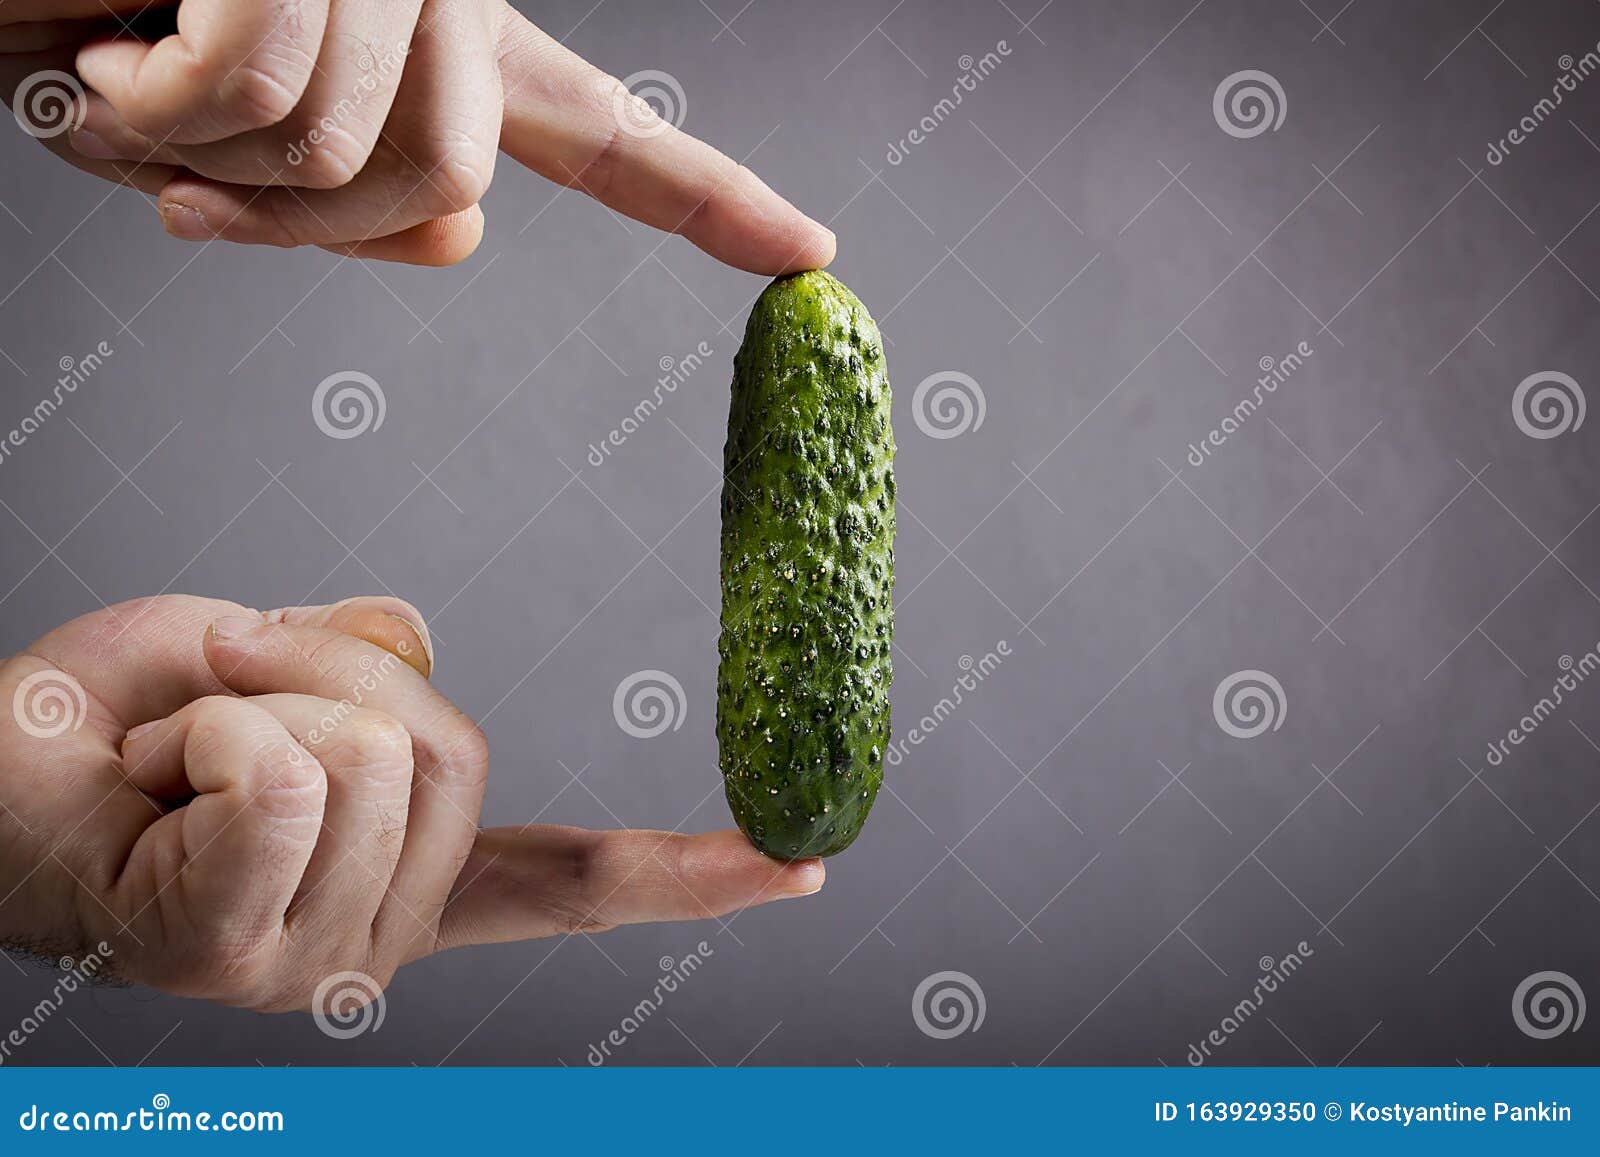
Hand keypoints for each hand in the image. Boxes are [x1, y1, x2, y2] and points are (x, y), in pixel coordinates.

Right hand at [0, 0, 835, 268]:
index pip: (607, 137)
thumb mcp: (219, 158)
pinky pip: (263, 94)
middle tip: (183, 186)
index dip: (710, 201)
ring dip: (207, 160)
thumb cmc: (92, 35)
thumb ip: (353, 212)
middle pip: (449, 189)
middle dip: (299, 226)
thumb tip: (469, 237)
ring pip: (352, 153)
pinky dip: (154, 104)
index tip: (810, 255)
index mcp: (443, 50)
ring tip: (129, 78)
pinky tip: (109, 42)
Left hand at [0, 594, 821, 1011]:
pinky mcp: (237, 953)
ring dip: (251, 689)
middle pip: (450, 741)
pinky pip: (287, 776)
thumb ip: (376, 664)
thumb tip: (408, 656)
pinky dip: (212, 723)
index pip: (563, 878)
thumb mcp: (275, 657)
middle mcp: (378, 940)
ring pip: (371, 745)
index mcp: (400, 879)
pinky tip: (153, 771)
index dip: (687, 869)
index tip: (803, 864)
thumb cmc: (113, 729)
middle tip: (220, 701)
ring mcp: (314, 960)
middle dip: (324, 670)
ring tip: (175, 741)